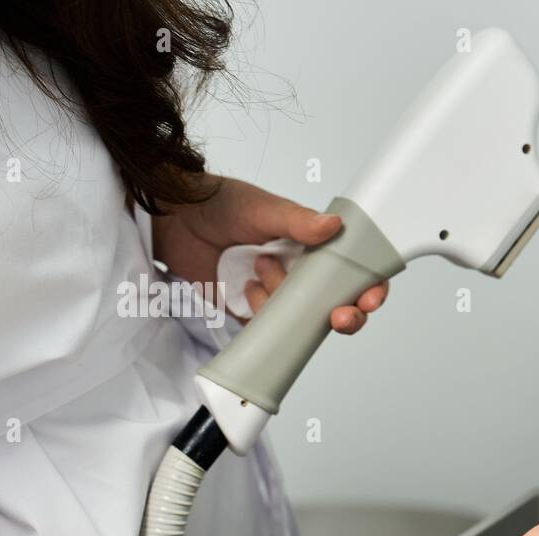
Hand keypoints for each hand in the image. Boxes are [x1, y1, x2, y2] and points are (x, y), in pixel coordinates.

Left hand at [151, 175, 388, 333]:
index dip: (369, 289)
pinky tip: (245, 290)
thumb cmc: (217, 203)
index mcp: (314, 246)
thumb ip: (297, 220)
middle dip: (344, 316)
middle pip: (338, 305)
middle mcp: (301, 272)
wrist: (169, 219)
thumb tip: (333, 226)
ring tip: (258, 270)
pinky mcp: (251, 311)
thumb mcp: (261, 207)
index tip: (368, 299)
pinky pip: (270, 329)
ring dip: (288, 304)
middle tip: (336, 316)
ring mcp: (277, 294)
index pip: (355, 272)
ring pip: (303, 319)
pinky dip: (263, 317)